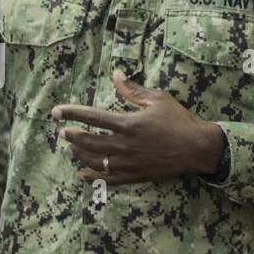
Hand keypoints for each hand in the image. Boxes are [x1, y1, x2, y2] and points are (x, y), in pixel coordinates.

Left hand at [53, 70, 224, 184]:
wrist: (198, 148)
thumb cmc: (179, 120)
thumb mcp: (158, 99)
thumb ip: (133, 89)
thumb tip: (116, 74)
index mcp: (128, 123)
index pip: (92, 117)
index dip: (71, 114)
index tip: (56, 112)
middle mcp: (125, 144)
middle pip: (89, 142)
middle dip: (72, 136)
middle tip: (64, 132)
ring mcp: (129, 162)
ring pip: (95, 161)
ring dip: (80, 154)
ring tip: (72, 148)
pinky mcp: (135, 175)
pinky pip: (109, 179)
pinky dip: (93, 177)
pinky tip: (82, 175)